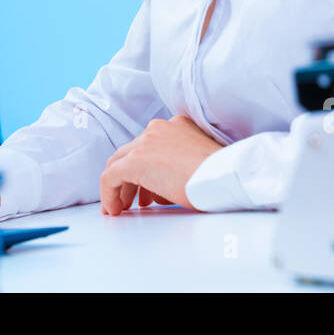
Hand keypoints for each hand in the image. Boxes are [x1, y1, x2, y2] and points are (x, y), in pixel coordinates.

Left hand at [99, 115, 224, 214]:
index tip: (145, 190)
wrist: (224, 177)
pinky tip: (114, 209)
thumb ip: (179, 164)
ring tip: (124, 208)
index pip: (148, 145)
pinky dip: (109, 194)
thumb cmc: (220, 176)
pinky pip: (111, 177)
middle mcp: (158, 128)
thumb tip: (162, 185)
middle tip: (131, 201)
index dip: (143, 169)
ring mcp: (146, 142)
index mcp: (176, 125)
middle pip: (131, 153)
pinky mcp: (136, 160)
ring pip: (119, 163)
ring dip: (120, 188)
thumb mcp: (199, 162)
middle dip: (129, 180)